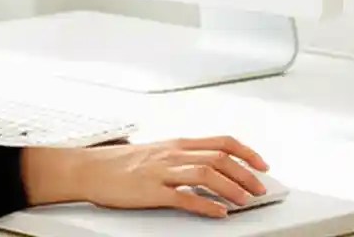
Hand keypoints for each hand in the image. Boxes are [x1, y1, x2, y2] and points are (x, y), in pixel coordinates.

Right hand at [80, 136, 269, 217]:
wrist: (90, 169)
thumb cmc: (121, 163)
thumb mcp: (157, 152)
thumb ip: (182, 156)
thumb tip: (210, 165)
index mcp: (177, 143)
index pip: (221, 141)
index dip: (247, 152)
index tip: (263, 165)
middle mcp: (173, 153)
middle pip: (219, 157)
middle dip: (246, 173)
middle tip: (260, 189)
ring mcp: (162, 171)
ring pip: (206, 173)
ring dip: (231, 187)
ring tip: (245, 200)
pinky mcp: (151, 191)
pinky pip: (184, 197)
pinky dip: (205, 205)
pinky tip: (218, 213)